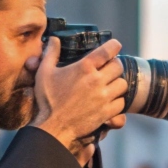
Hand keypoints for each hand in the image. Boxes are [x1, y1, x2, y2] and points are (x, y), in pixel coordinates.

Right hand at [30, 37, 127, 160]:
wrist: (53, 127)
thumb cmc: (48, 100)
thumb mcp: (44, 73)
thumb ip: (51, 53)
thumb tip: (54, 39)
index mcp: (84, 68)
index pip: (108, 50)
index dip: (114, 46)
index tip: (115, 46)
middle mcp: (97, 81)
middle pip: (118, 67)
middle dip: (114, 66)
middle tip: (107, 70)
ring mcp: (104, 97)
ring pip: (123, 85)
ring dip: (117, 84)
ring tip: (109, 86)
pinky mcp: (107, 112)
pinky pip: (122, 103)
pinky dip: (117, 102)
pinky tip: (109, 101)